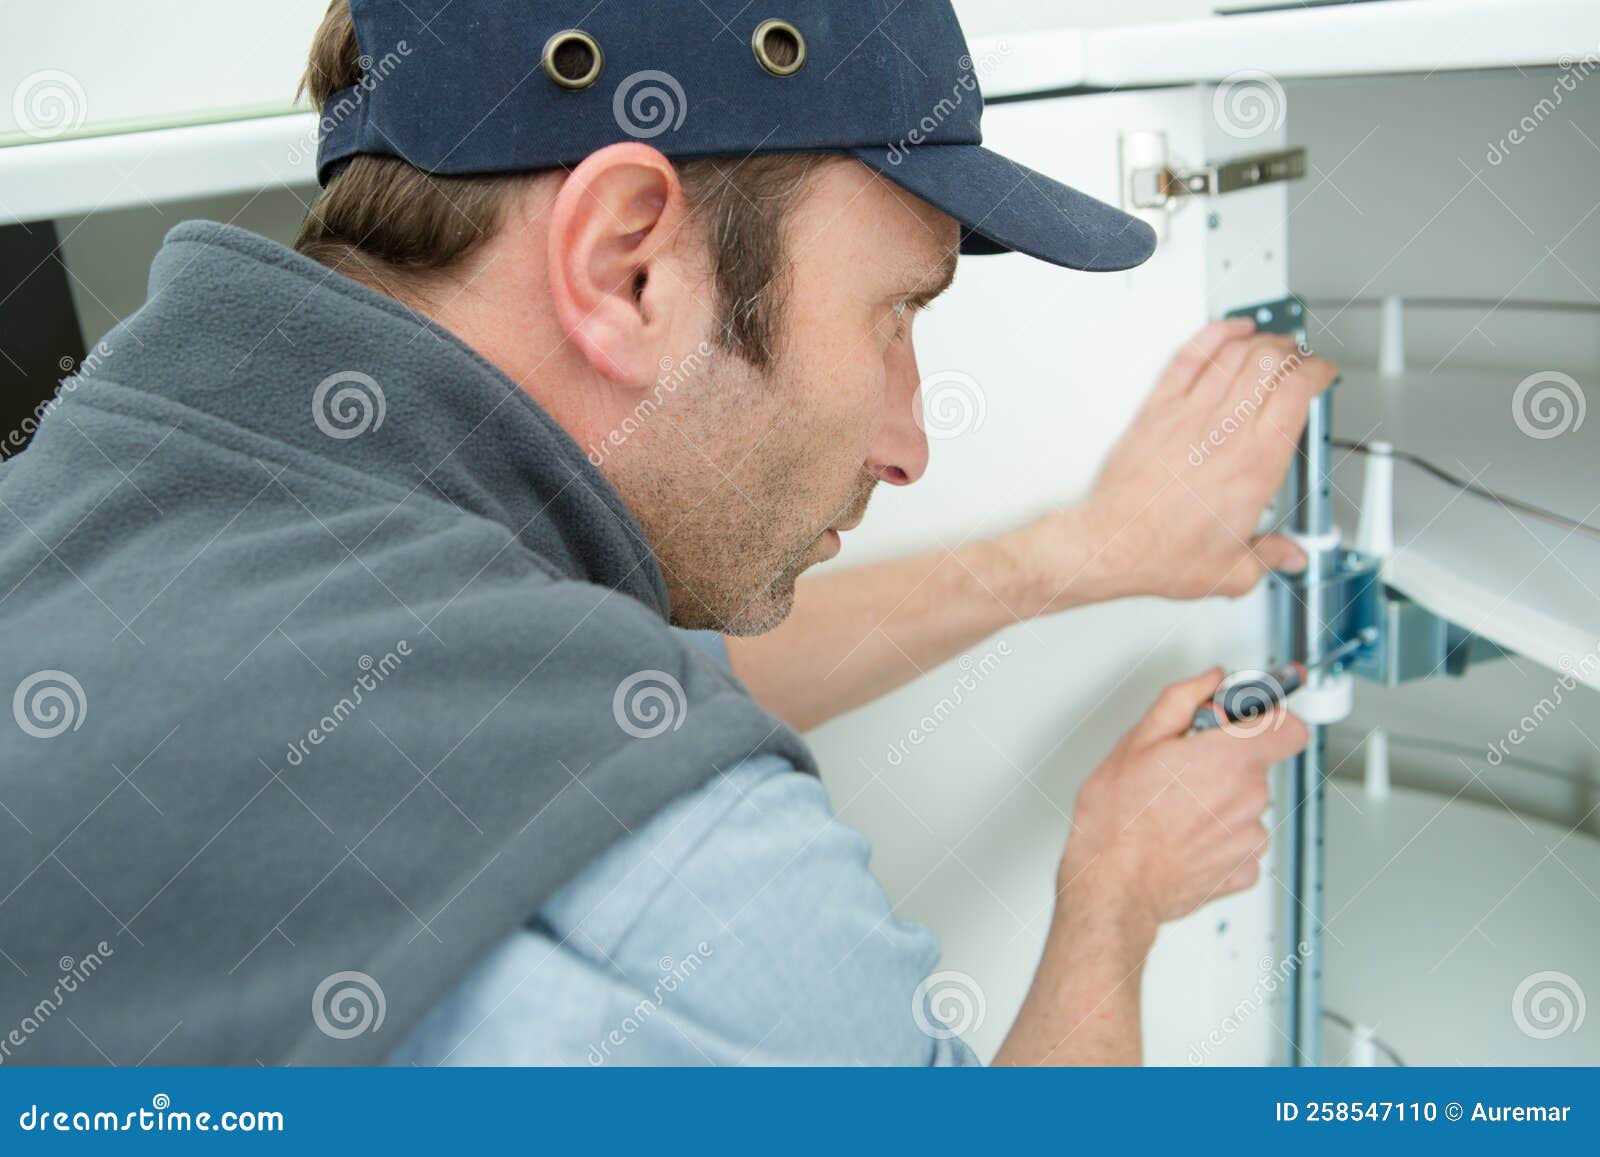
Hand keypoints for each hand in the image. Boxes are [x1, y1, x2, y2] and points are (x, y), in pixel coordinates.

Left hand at [1012, 318, 1338, 612]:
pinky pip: (1190, 357)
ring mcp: (1189, 415)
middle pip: (1271, 362)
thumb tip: (1290, 557)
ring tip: (1272, 343)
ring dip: (1260, 340)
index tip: (1323, 374)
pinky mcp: (1158, 410)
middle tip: (1299, 358)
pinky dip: (1215, 334)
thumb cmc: (1162, 553)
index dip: (1317, 372)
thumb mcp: (1232, 569)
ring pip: (1235, 353)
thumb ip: (1270, 556)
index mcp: (1255, 464)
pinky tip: (1230, 329)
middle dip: (1293, 351)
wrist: (1112, 544)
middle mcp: (1226, 432)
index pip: (1298, 391)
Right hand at [1058, 668, 1308, 949]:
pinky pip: (1241, 843)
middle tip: (1181, 769)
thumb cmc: (1117, 822)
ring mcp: (1250, 838)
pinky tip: (1184, 838)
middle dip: (1225, 761)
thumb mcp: (1136, 741)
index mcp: (1230, 759)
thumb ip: (1182, 700)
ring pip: (1247, 805)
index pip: (1290, 728)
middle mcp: (1250, 798)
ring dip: (1220, 802)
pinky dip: (1219, 839)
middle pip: (1257, 765)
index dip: (1270, 720)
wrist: (1113, 887)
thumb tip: (1208, 680)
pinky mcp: (1243, 870)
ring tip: (1175, 810)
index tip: (1247, 721)